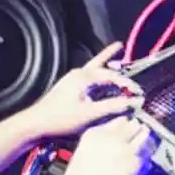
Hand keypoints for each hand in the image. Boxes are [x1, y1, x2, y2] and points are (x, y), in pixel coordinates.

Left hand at [21, 42, 142, 139]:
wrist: (35, 124)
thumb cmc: (60, 119)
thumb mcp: (89, 114)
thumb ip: (112, 106)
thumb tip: (133, 102)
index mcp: (84, 77)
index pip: (113, 76)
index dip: (128, 85)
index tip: (139, 93)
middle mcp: (78, 74)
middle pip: (103, 67)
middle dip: (117, 67)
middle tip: (128, 63)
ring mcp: (72, 79)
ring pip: (94, 68)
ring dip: (106, 62)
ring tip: (117, 50)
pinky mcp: (68, 87)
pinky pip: (88, 76)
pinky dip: (97, 74)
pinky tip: (101, 76)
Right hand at [60, 116, 155, 174]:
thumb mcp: (84, 152)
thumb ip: (102, 142)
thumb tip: (118, 140)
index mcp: (96, 132)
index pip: (120, 120)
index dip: (126, 125)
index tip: (129, 128)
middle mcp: (112, 137)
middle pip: (134, 125)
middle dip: (138, 130)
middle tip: (141, 134)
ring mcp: (126, 148)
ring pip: (145, 136)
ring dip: (146, 140)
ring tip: (146, 145)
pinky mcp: (136, 162)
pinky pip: (147, 156)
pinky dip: (146, 159)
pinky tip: (141, 164)